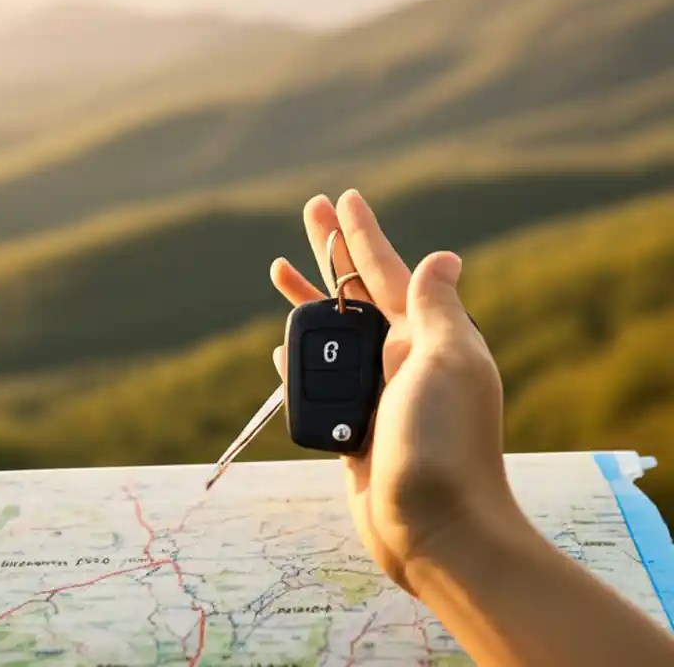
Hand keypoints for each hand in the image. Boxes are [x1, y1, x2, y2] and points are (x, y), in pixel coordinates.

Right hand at [269, 191, 511, 590]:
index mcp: (426, 339)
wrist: (436, 530)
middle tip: (308, 210)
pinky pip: (318, 384)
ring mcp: (375, 396)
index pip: (387, 272)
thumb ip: (436, 308)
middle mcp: (401, 361)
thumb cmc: (444, 444)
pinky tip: (280, 346)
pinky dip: (298, 360)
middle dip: (331, 252)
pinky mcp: (353, 432)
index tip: (345, 197)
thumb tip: (444, 257)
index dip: (364, 234)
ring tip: (279, 271)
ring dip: (307, 303)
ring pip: (332, 337)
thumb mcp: (447, 362)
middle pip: (355, 295)